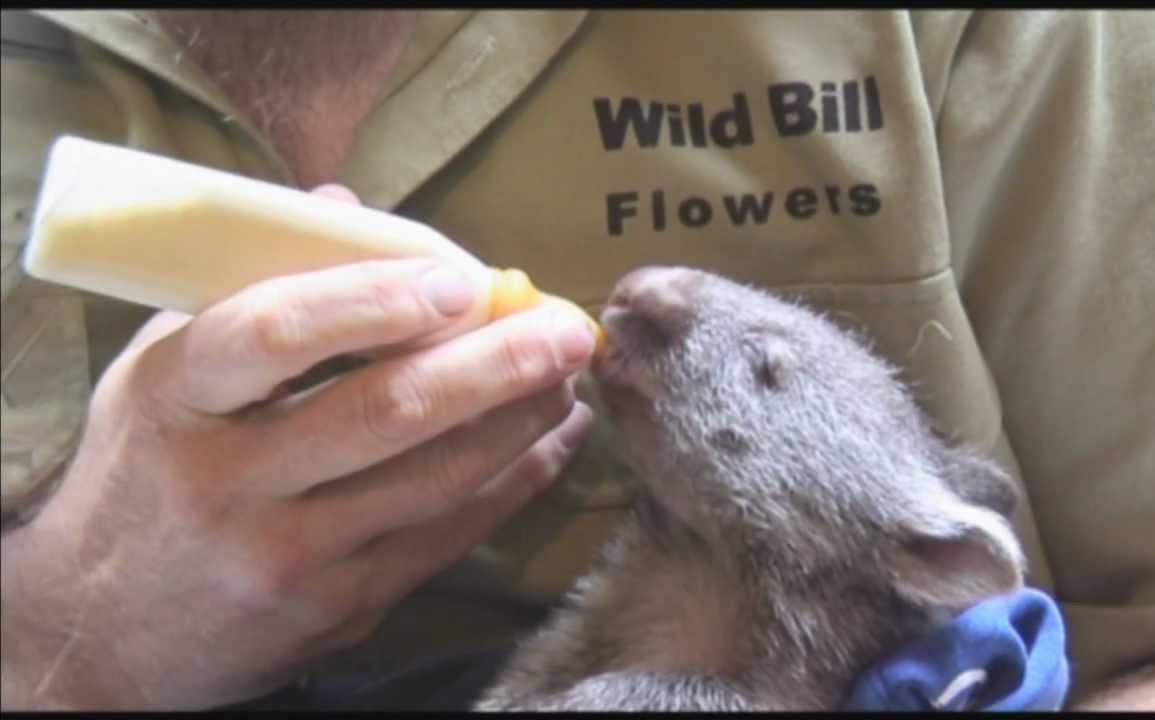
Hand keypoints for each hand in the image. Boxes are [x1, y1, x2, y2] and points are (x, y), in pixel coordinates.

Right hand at [0, 185, 596, 709]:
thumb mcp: (161, 371)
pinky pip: (449, 536)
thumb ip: (251, 288)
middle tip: (569, 325)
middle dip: (495, 362)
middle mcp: (231, 482)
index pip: (273, 332)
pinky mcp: (341, 607)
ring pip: (437, 478)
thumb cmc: (146, 472)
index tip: (461, 276)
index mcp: (177, 398)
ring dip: (521, 419)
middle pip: (385, 411)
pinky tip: (555, 440)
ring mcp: (289, 554)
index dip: (373, 300)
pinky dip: (517, 481)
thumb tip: (349, 208)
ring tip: (571, 371)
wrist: (106, 632)